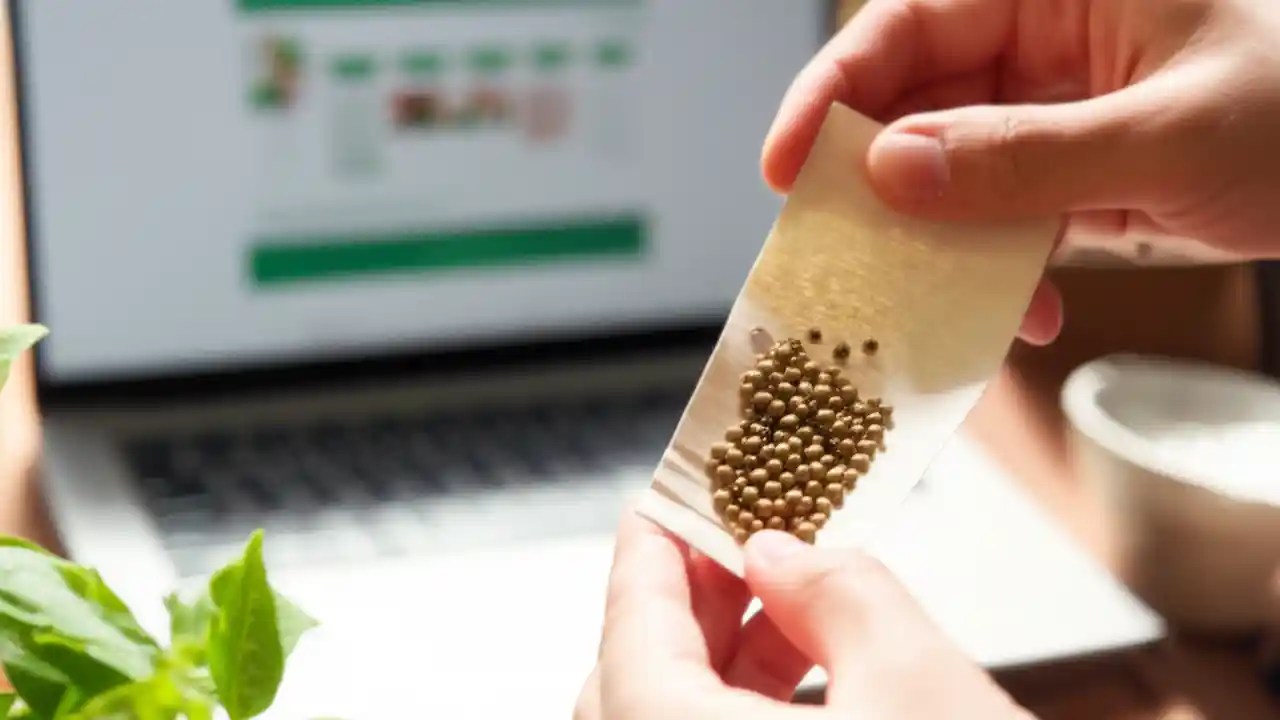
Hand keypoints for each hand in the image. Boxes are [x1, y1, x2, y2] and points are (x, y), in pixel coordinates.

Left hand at [575, 512, 1030, 719]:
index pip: (628, 630)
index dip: (648, 553)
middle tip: (734, 536)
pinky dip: (742, 717)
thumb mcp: (919, 684)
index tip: (661, 501)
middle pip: (639, 680)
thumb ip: (839, 592)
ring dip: (723, 658)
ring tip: (784, 596)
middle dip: (692, 601)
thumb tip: (785, 554)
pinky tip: (804, 676)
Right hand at [764, 0, 1279, 345]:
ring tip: (927, 301)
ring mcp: (1059, 109)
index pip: (912, 23)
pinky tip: (1021, 311)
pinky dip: (998, 267)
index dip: (834, 91)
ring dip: (937, 243)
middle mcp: (1046, 38)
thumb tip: (892, 173)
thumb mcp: (1170, 135)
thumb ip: (1026, 156)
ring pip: (951, 170)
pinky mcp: (1076, 171)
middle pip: (915, 103)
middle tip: (839, 254)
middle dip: (877, 185)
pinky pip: (1003, 215)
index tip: (786, 168)